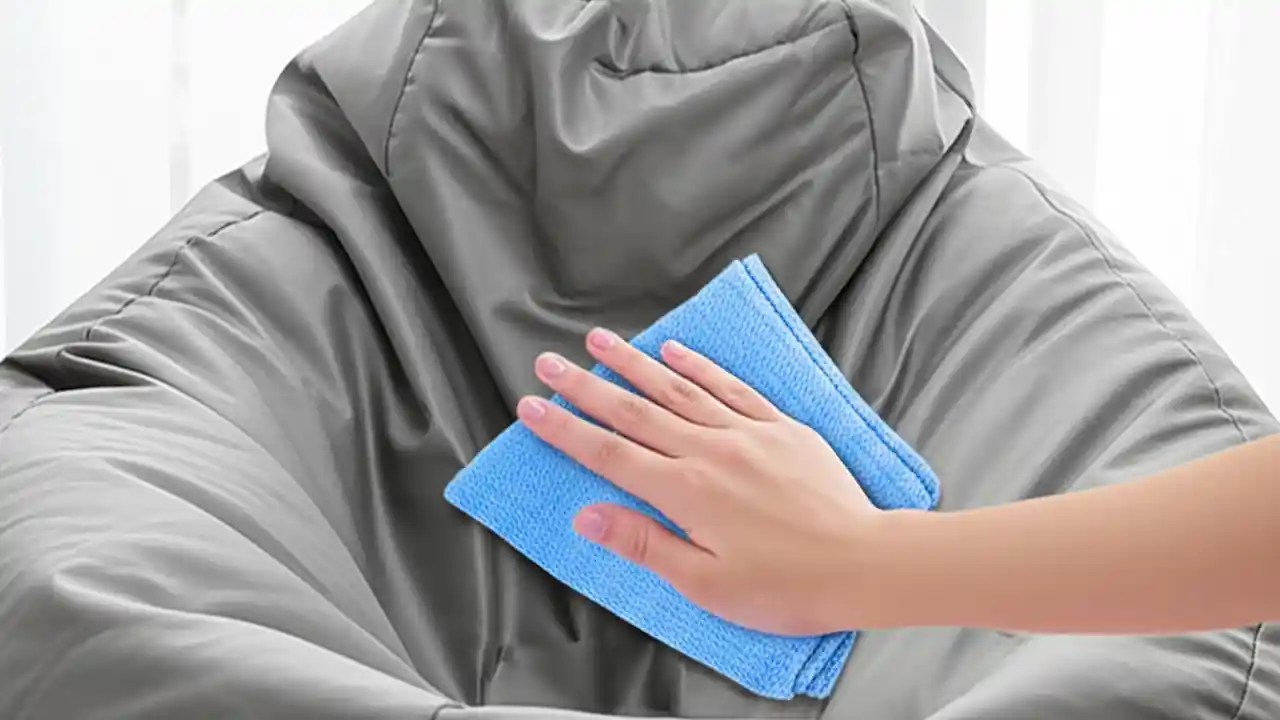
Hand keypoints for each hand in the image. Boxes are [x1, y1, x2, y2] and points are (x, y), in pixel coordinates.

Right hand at [516, 327, 881, 635]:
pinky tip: (676, 348)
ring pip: (678, 388)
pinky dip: (701, 365)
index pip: (609, 453)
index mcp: (686, 492)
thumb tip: (588, 515)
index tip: (532, 407)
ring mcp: (747, 434)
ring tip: (599, 340)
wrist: (864, 564)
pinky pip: (732, 387)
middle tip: (548, 362)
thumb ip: (644, 544)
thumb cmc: (786, 586)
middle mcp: (710, 451)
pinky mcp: (780, 428)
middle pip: (635, 411)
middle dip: (586, 386)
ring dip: (634, 362)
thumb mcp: (705, 584)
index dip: (566, 429)